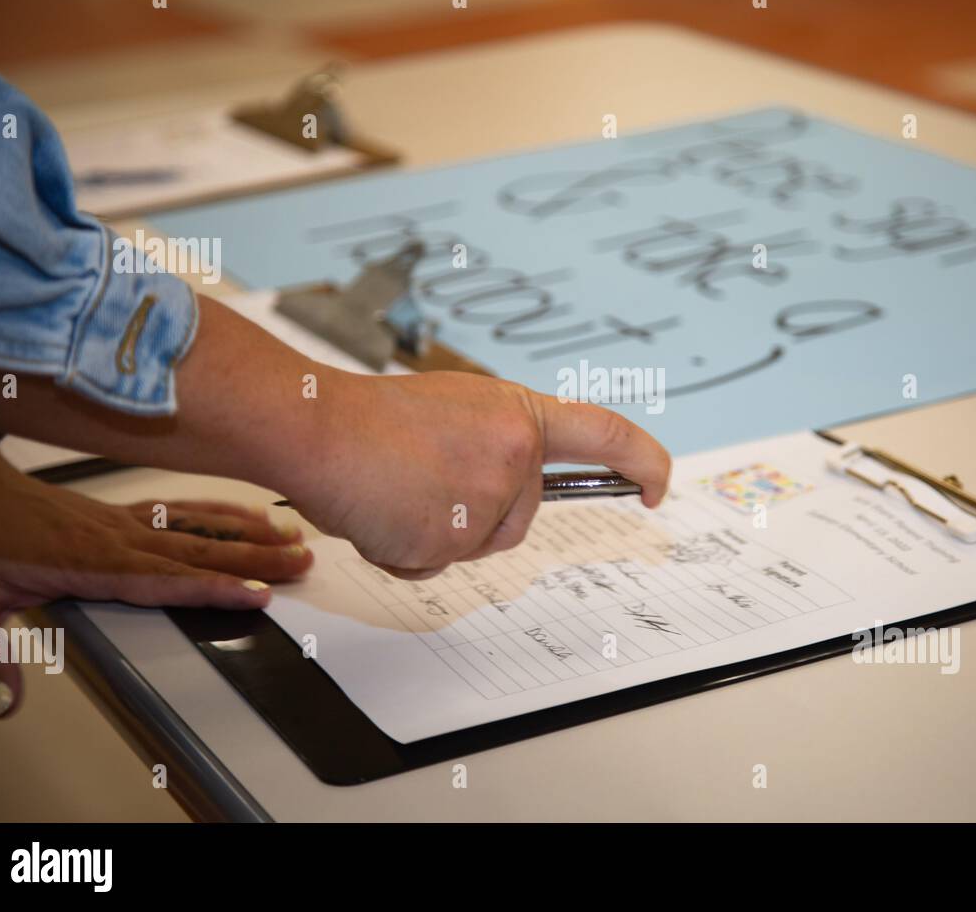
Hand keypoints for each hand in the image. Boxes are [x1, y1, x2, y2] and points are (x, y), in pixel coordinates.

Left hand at [0, 453, 312, 718]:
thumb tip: (4, 702)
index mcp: (89, 561)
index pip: (165, 578)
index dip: (214, 587)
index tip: (257, 593)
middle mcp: (117, 537)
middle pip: (200, 549)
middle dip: (256, 556)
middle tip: (303, 561)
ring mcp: (125, 521)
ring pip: (199, 525)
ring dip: (250, 530)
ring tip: (293, 534)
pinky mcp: (123, 513)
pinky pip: (184, 509)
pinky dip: (221, 510)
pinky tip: (246, 513)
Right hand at [282, 370, 670, 579]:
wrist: (318, 428)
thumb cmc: (373, 419)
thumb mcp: (458, 411)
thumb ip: (498, 442)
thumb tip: (513, 485)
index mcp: (519, 414)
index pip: (606, 434)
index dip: (642, 461)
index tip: (657, 486)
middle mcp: (517, 454)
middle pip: (523, 518)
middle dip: (481, 517)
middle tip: (424, 482)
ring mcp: (488, 497)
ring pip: (482, 544)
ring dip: (442, 535)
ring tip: (399, 492)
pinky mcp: (455, 537)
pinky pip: (440, 564)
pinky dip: (408, 551)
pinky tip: (384, 513)